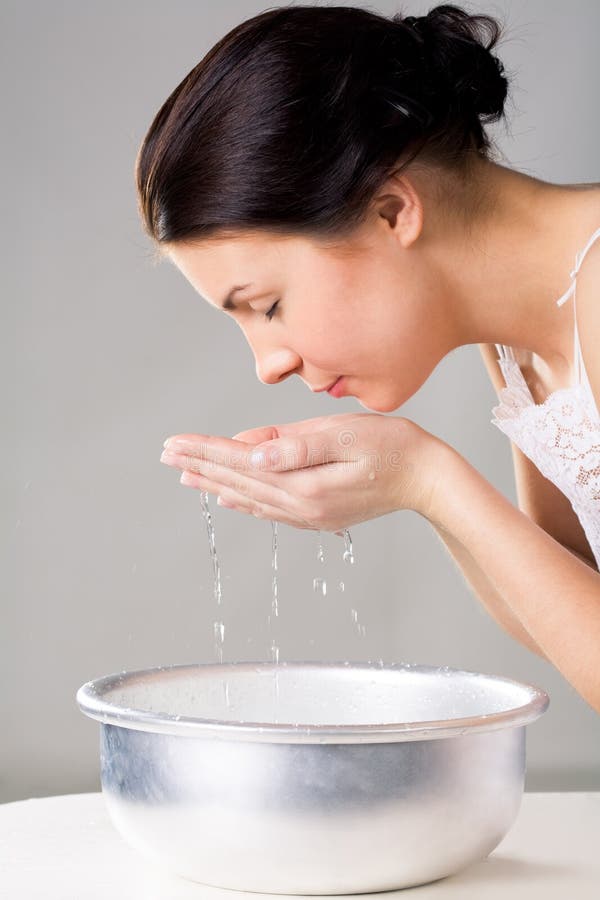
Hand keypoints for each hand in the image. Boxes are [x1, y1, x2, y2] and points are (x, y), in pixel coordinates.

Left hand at [160, 413, 442, 531]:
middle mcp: (301, 506)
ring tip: (185, 475)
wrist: (426, 478)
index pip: (240, 463)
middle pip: (238, 482)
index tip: (173, 442)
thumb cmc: (392, 446)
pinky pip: (269, 510)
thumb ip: (297, 445)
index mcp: (304, 483)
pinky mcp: (318, 515)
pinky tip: (230, 498)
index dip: (204, 450)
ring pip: (249, 498)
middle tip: (165, 454)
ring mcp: (309, 515)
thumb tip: (250, 453)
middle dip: (200, 466)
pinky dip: (244, 502)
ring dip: (215, 485)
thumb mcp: (346, 435)